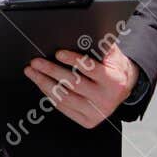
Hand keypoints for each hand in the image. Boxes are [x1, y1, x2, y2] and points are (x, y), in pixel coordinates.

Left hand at [24, 44, 139, 128]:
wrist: (123, 88)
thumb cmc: (113, 68)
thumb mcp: (112, 55)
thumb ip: (100, 46)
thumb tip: (79, 35)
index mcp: (114, 81)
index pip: (91, 69)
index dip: (73, 60)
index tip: (58, 53)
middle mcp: (106, 99)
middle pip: (74, 84)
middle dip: (51, 71)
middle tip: (36, 62)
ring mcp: (97, 113)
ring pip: (65, 98)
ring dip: (45, 83)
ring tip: (33, 73)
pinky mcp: (88, 121)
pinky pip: (64, 108)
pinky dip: (50, 95)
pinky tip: (42, 84)